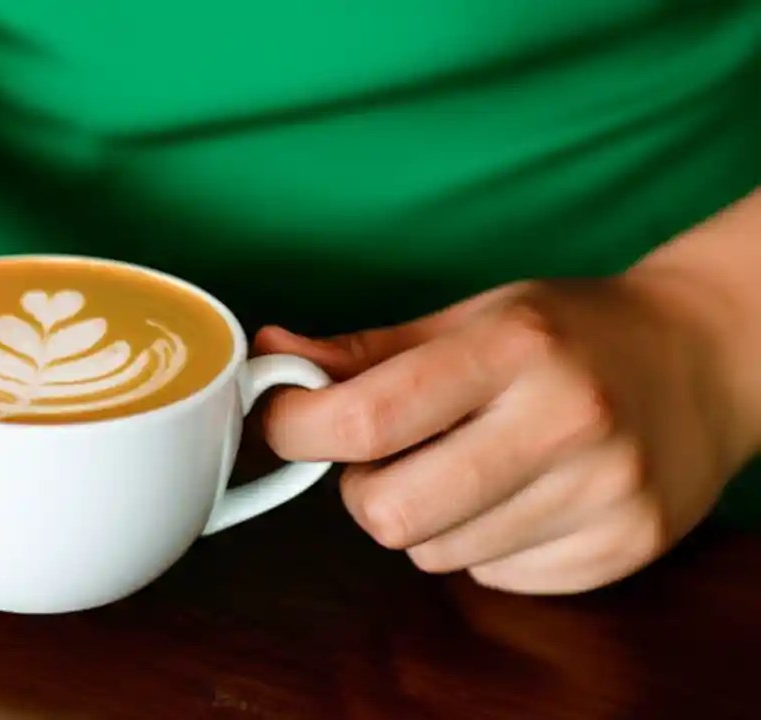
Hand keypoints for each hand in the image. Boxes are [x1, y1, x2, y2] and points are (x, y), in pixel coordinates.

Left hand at [256, 274, 757, 592]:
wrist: (703, 360)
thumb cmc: (570, 334)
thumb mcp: (472, 319)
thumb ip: (367, 351)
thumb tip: (272, 356)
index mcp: (515, 348)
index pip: (368, 418)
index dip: (297, 428)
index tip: (286, 421)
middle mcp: (565, 421)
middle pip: (388, 511)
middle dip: (361, 489)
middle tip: (389, 456)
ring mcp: (603, 493)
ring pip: (434, 553)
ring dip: (426, 518)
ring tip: (471, 468)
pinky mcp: (624, 548)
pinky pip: (493, 578)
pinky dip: (483, 546)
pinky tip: (521, 496)